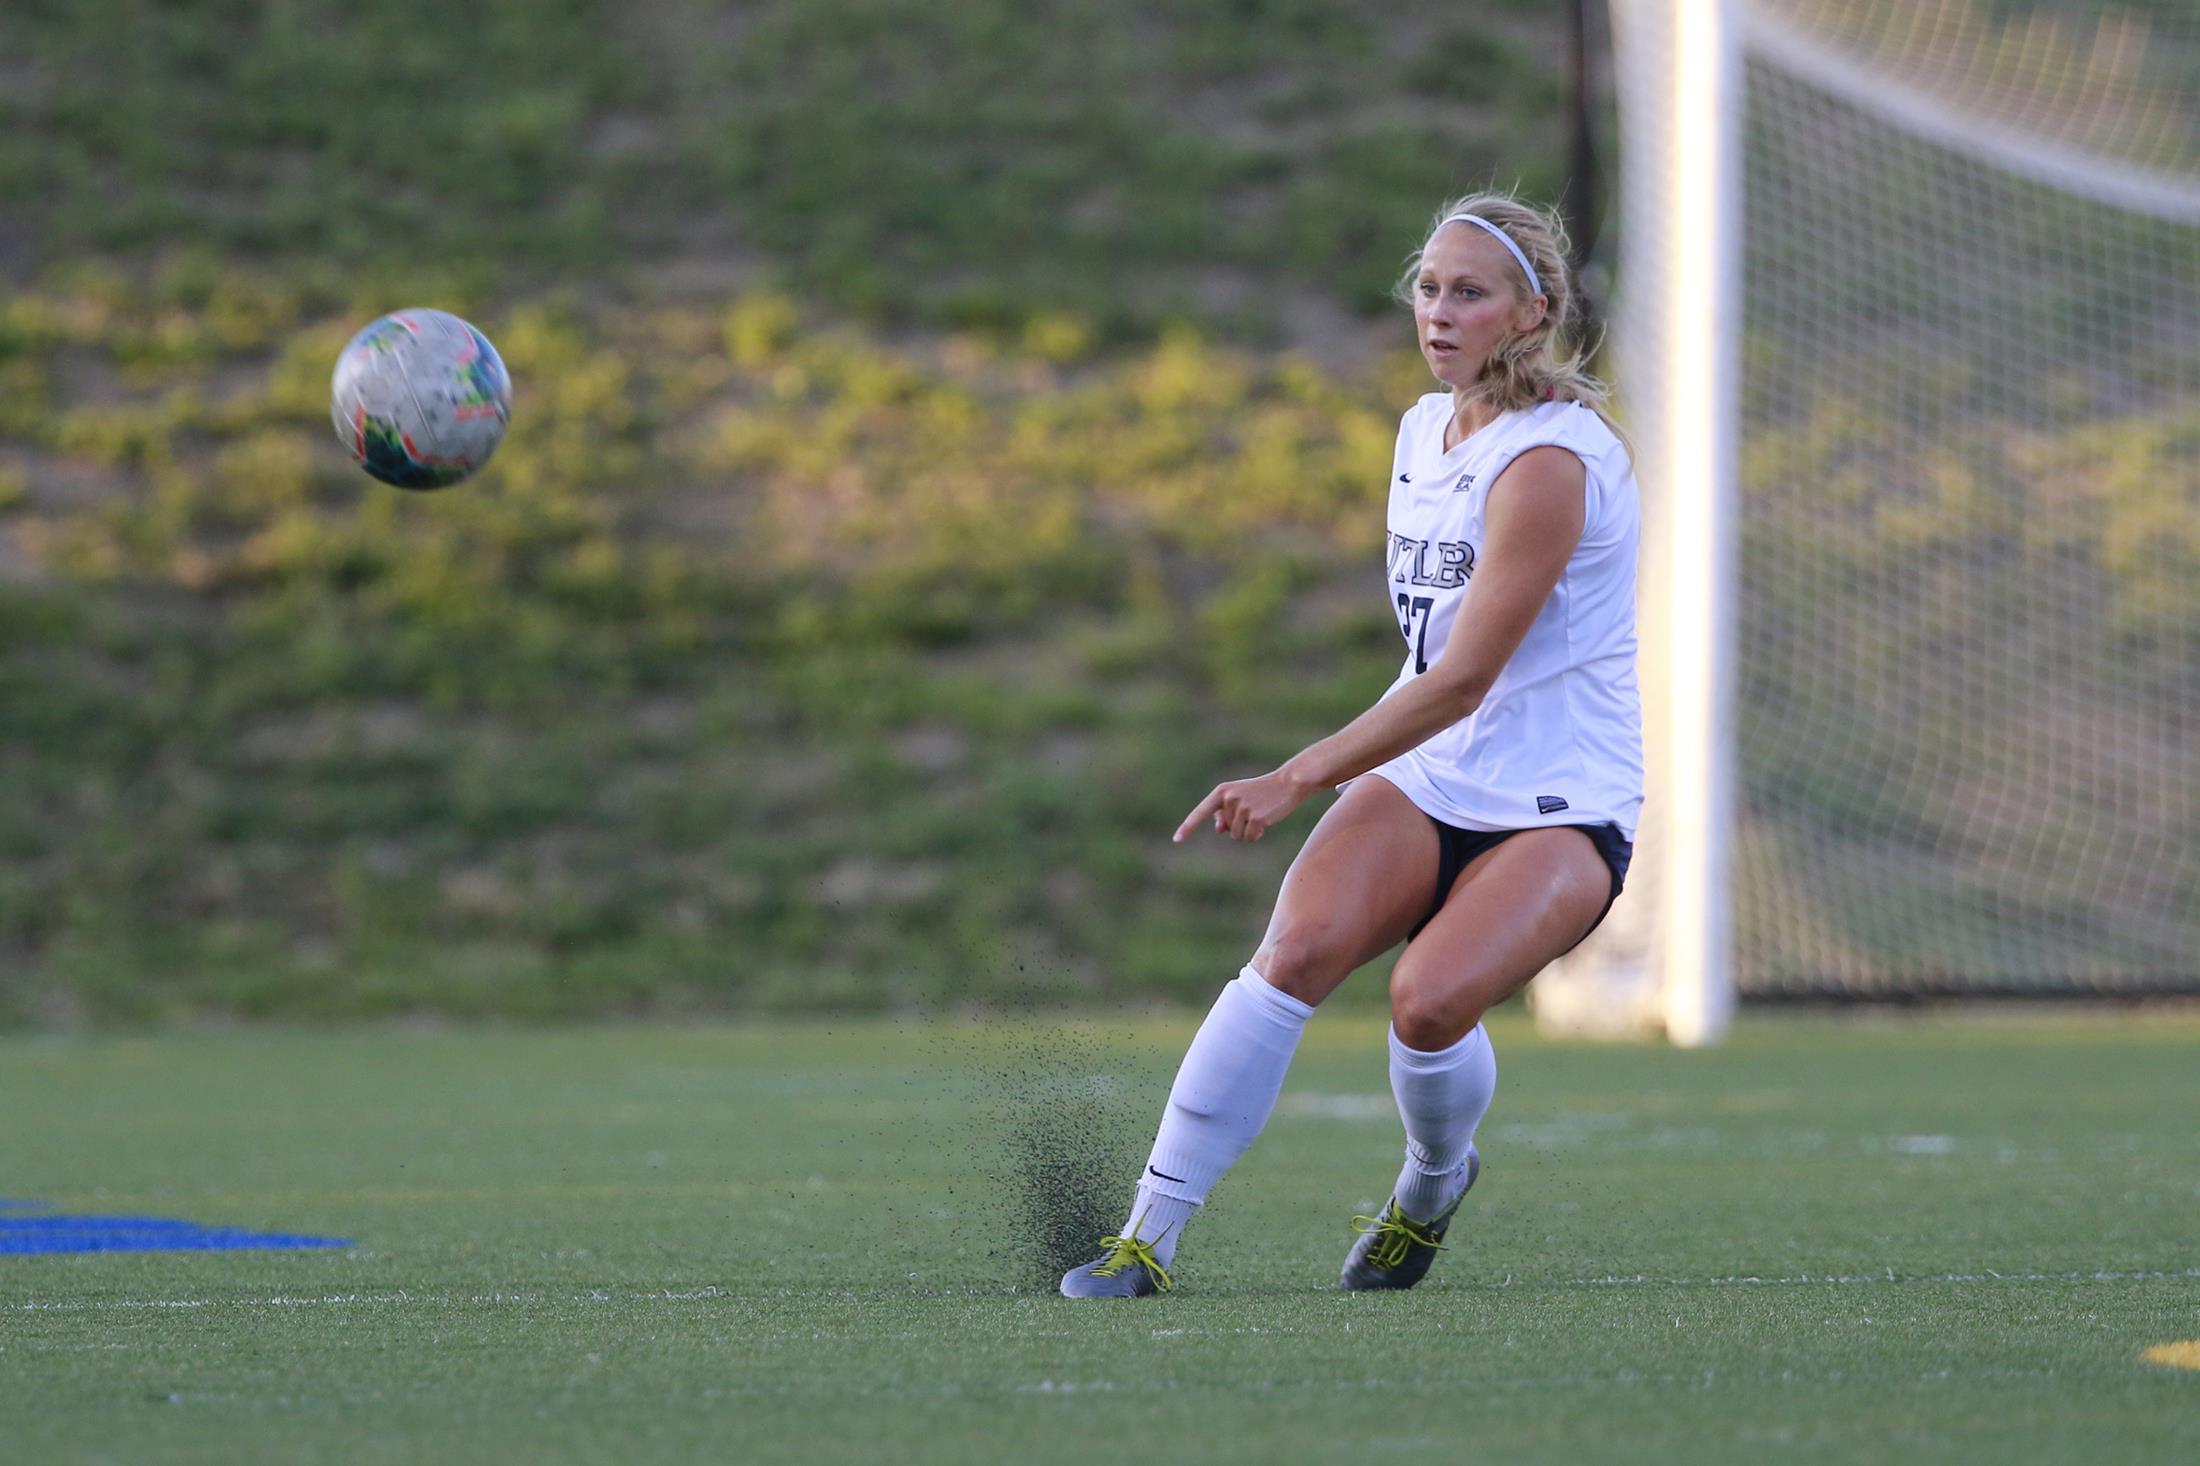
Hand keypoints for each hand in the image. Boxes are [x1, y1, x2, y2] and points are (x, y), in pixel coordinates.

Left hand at [1173, 766, 1316, 843]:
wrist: (1287, 783)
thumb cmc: (1261, 792)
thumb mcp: (1239, 798)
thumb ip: (1225, 812)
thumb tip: (1219, 829)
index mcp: (1221, 792)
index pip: (1200, 812)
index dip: (1188, 827)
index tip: (1177, 840)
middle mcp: (1229, 799)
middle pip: (1226, 829)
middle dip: (1238, 825)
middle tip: (1253, 809)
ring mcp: (1242, 808)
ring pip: (1237, 835)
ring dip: (1248, 830)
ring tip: (1260, 813)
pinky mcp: (1256, 817)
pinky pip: (1250, 838)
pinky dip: (1257, 834)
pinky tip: (1266, 821)